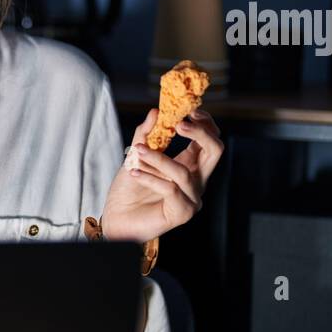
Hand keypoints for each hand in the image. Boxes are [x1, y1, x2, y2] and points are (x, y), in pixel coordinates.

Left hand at [100, 108, 223, 242]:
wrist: (116, 219)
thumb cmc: (128, 190)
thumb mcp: (134, 157)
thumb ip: (144, 135)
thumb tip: (155, 112)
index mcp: (191, 164)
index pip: (209, 139)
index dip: (204, 123)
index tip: (187, 111)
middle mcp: (197, 180)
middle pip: (215, 151)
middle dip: (200, 133)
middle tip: (179, 124)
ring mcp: (192, 197)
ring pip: (183, 171)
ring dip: (158, 159)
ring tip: (136, 152)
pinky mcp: (182, 213)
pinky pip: (169, 189)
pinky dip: (149, 177)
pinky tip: (133, 172)